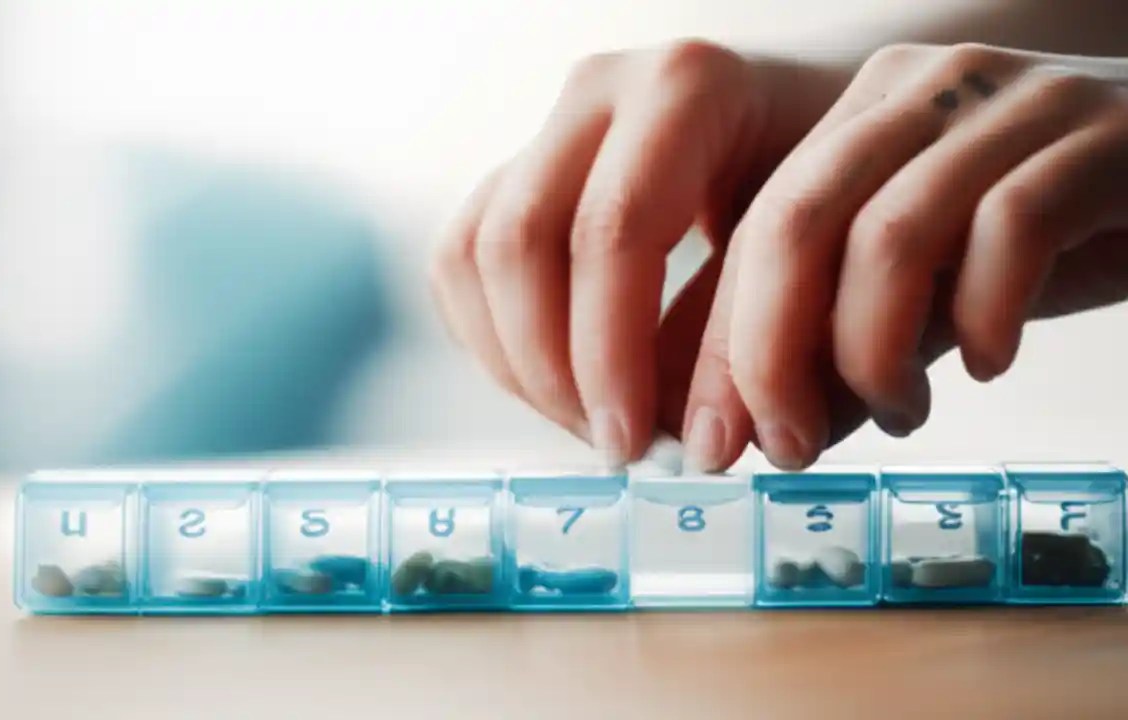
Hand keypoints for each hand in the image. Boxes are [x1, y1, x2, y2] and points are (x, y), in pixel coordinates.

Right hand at [429, 41, 844, 464]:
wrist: (806, 135)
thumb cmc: (823, 192)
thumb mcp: (818, 251)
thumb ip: (747, 339)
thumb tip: (690, 443)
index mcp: (685, 90)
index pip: (612, 230)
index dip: (607, 353)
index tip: (633, 441)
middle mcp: (599, 92)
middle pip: (519, 242)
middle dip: (553, 371)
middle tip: (610, 444)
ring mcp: (545, 129)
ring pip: (470, 255)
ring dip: (515, 363)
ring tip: (587, 422)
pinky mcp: (512, 174)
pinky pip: (459, 264)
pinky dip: (492, 341)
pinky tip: (555, 386)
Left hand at [709, 42, 1127, 469]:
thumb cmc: (1057, 240)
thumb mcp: (929, 293)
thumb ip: (849, 346)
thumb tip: (763, 432)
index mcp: (864, 112)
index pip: (757, 228)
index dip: (722, 343)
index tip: (712, 442)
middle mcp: (925, 86)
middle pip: (796, 221)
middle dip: (769, 354)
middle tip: (787, 447)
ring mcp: (1013, 100)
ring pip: (891, 233)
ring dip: (874, 355)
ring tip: (903, 413)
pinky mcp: (1103, 134)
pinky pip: (1012, 230)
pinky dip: (983, 318)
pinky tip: (990, 364)